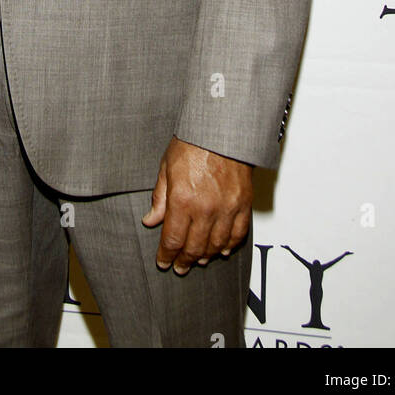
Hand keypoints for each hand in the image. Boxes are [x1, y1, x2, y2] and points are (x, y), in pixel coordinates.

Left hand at [142, 137, 251, 273]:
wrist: (222, 128)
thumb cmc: (193, 141)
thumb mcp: (167, 167)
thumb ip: (160, 198)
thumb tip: (150, 220)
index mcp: (183, 199)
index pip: (172, 239)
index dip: (166, 255)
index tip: (163, 262)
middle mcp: (205, 208)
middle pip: (194, 247)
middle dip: (184, 261)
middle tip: (179, 267)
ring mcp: (226, 208)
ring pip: (216, 245)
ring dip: (206, 256)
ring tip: (198, 260)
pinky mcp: (243, 204)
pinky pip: (238, 234)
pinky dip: (230, 246)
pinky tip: (223, 250)